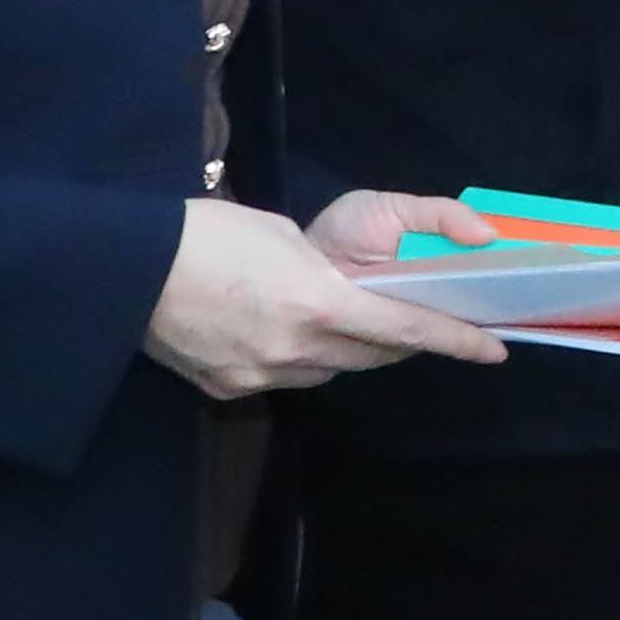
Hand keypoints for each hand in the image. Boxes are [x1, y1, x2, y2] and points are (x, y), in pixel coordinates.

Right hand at [148, 193, 506, 397]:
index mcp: (320, 304)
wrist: (124, 266)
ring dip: (342, 350)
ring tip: (329, 315)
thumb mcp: (284, 231)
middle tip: (404, 316)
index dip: (455, 340)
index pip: (407, 330)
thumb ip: (333, 264)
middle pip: (371, 356)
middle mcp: (296, 350)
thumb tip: (364, 283)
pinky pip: (282, 379)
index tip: (495, 349)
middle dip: (395, 339)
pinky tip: (273, 330)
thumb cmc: (209, 233)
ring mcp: (260, 375)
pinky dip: (294, 359)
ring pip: (327, 372)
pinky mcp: (226, 387)